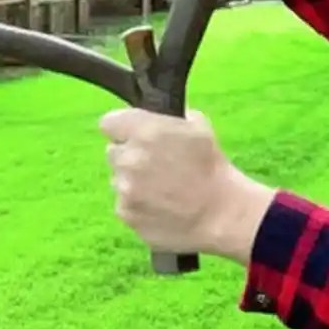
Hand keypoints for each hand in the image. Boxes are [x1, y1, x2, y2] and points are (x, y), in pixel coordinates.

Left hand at [99, 108, 275, 263]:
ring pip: (118, 178)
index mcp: (144, 131)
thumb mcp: (199, 127)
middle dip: (130, 155)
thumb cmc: (212, 167)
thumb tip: (157, 116)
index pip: (108, 123)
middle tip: (156, 164)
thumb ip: (170, 118)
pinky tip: (161, 205)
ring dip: (133, 181)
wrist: (220, 212)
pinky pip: (124, 202)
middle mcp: (129, 158)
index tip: (134, 135)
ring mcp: (125, 188)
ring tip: (163, 188)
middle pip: (113, 152)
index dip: (122, 129)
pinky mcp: (125, 212)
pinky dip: (137, 203)